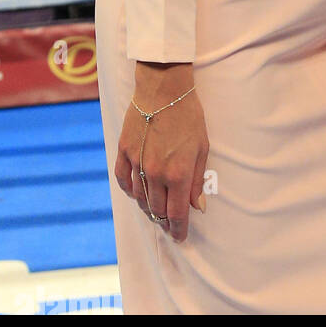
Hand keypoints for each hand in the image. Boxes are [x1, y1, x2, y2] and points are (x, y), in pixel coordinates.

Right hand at [114, 62, 208, 243]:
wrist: (163, 89)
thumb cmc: (188, 115)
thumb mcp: (202, 146)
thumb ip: (197, 179)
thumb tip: (197, 207)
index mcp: (178, 173)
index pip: (177, 212)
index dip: (179, 228)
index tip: (180, 236)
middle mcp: (156, 173)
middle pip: (157, 209)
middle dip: (164, 221)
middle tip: (169, 225)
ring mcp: (137, 163)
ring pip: (139, 198)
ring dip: (148, 208)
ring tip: (155, 212)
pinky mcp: (123, 152)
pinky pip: (124, 181)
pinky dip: (130, 191)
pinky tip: (137, 194)